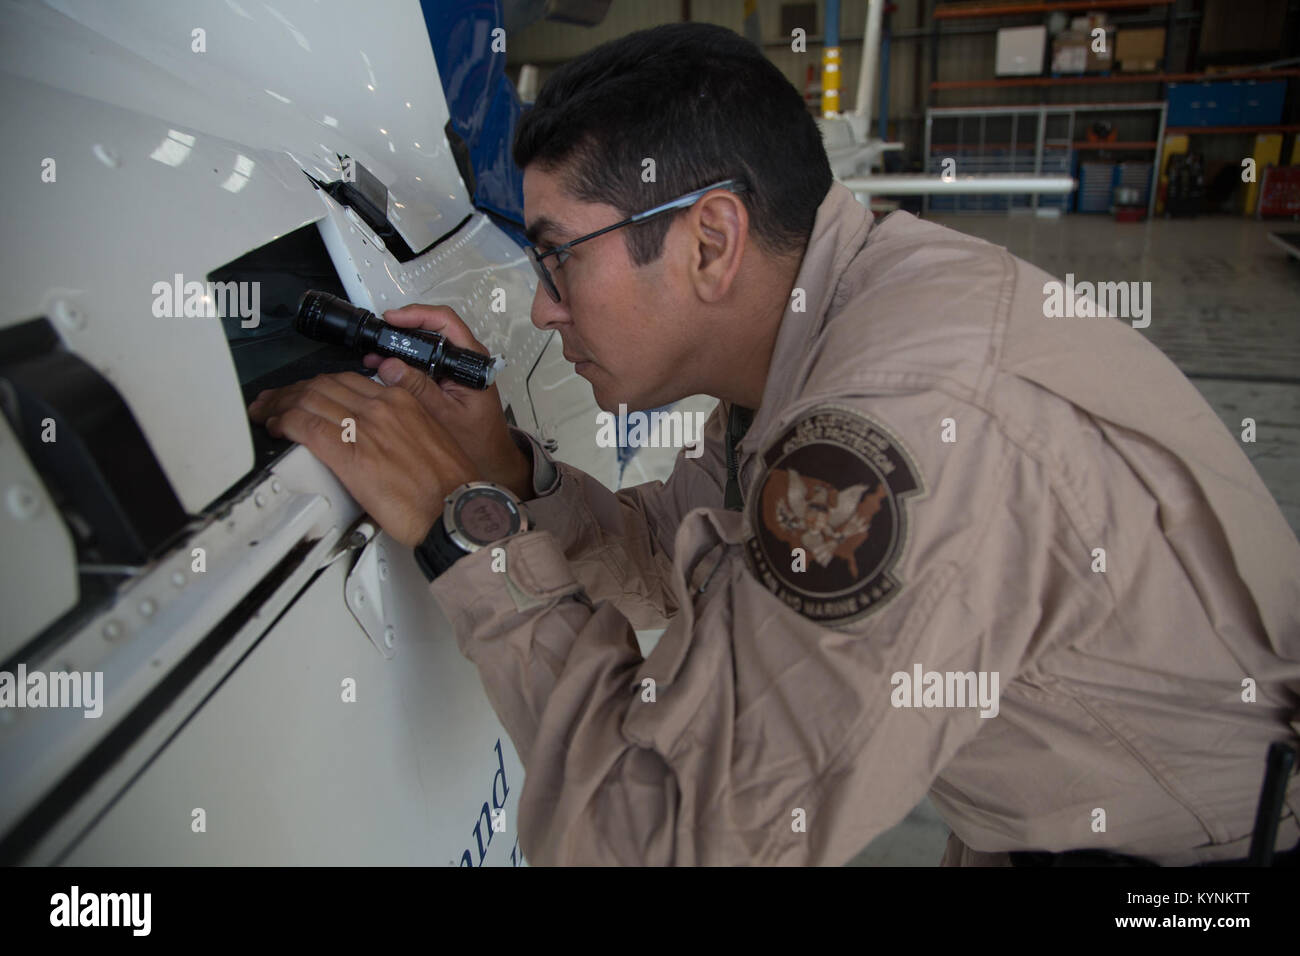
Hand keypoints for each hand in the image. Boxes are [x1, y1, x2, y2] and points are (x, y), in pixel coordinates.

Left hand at [247, 371, 478, 546]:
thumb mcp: (430, 437)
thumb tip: (378, 429)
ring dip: (280, 405)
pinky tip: (277, 429)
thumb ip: (402, 424)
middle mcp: (382, 408)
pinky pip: (307, 427)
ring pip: (309, 400)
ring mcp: (365, 429)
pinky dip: (285, 423)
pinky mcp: (351, 455)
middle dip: (291, 391)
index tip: (304, 394)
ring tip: (267, 414)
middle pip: (322, 385)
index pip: (346, 380)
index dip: (317, 385)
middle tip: (274, 402)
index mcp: (402, 400)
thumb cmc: (449, 485)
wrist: (457, 510)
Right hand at [362, 304, 532, 499]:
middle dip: (403, 328)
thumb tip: (391, 366)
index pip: (445, 322)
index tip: (392, 319)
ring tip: (376, 352)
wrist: (490, 458)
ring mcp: (457, 366)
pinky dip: (405, 360)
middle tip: (379, 335)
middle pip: (433, 327)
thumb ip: (418, 389)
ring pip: (427, 343)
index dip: (417, 315)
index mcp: (472, 362)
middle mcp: (466, 359)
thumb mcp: (444, 414)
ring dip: (401, 345)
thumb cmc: (478, 440)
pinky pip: (425, 359)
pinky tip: (386, 365)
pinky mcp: (448, 376)